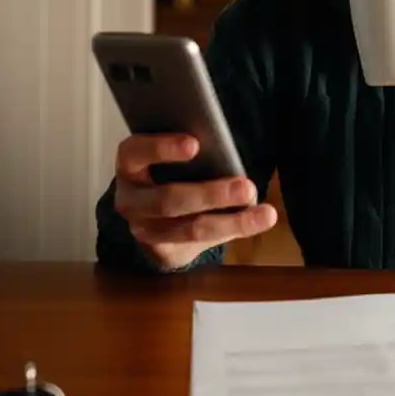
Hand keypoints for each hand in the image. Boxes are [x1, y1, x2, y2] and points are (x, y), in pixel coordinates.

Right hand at [114, 134, 276, 270]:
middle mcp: (130, 200)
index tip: (195, 144)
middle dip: (210, 195)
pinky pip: (201, 243)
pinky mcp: (164, 251)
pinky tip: (259, 221)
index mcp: (129, 164)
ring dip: (232, 221)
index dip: (162, 148)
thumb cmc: (169, 171)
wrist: (153, 218)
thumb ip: (189, 151)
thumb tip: (224, 147)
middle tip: (245, 186)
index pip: (135, 152)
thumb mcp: (169, 157)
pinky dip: (234, 230)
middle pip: (168, 200)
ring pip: (190, 229)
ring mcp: (145, 230)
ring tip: (265, 213)